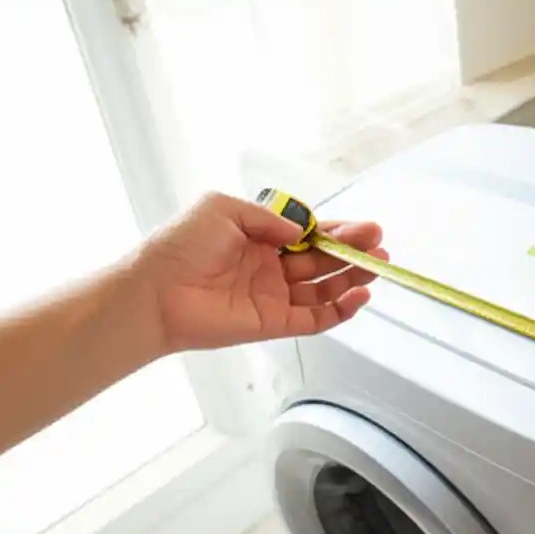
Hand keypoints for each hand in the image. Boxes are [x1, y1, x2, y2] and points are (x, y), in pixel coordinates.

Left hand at [132, 192, 387, 353]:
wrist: (154, 292)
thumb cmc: (180, 245)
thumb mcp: (222, 208)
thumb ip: (268, 217)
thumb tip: (302, 229)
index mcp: (259, 238)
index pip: (310, 234)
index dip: (339, 231)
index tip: (368, 228)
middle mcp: (270, 267)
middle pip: (323, 261)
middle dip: (353, 252)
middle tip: (380, 246)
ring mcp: (273, 297)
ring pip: (324, 289)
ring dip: (352, 278)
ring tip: (377, 267)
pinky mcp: (273, 325)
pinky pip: (315, 320)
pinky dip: (340, 310)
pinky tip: (360, 296)